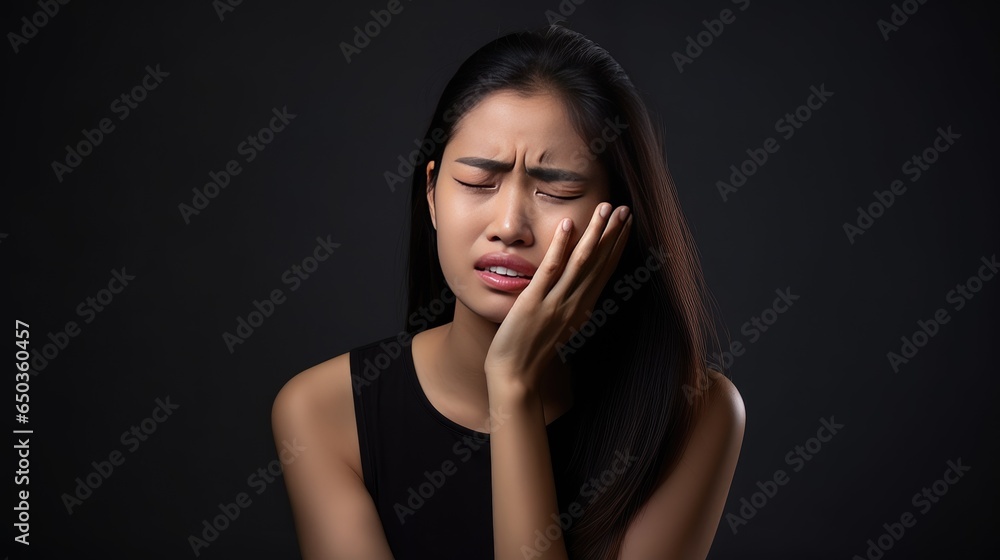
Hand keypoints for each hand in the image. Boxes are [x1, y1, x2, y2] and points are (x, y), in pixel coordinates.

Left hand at [484, 202, 632, 394]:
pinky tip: (569, 224)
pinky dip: (561, 246)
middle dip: (613, 234)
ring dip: (595, 234)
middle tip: (626, 208)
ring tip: (605, 208)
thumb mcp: (559, 327)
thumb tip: (580, 294)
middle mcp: (574, 304)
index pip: (604, 270)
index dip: (616, 245)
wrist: (516, 378)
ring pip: (581, 262)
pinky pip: (551, 270)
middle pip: (599, 263)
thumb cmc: (532, 354)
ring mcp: (556, 303)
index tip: (626, 224)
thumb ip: (570, 307)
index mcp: (582, 308)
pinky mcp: (534, 303)